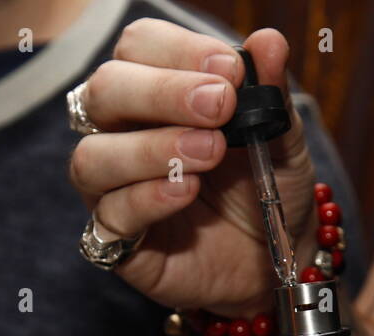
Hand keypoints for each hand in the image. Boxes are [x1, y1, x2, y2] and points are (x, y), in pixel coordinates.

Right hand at [68, 19, 317, 315]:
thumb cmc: (266, 185)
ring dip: (152, 149)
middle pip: (105, 91)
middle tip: (220, 105)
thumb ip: (270, 92)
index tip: (231, 72)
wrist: (277, 255)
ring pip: (93, 157)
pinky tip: (188, 190)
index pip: (138, 48)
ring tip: (210, 152)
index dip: (179, 51)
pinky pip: (111, 215)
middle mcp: (121, 133)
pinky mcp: (117, 241)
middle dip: (163, 92)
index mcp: (155, 92)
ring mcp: (112, 188)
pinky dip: (148, 198)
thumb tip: (268, 42)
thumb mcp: (280, 136)